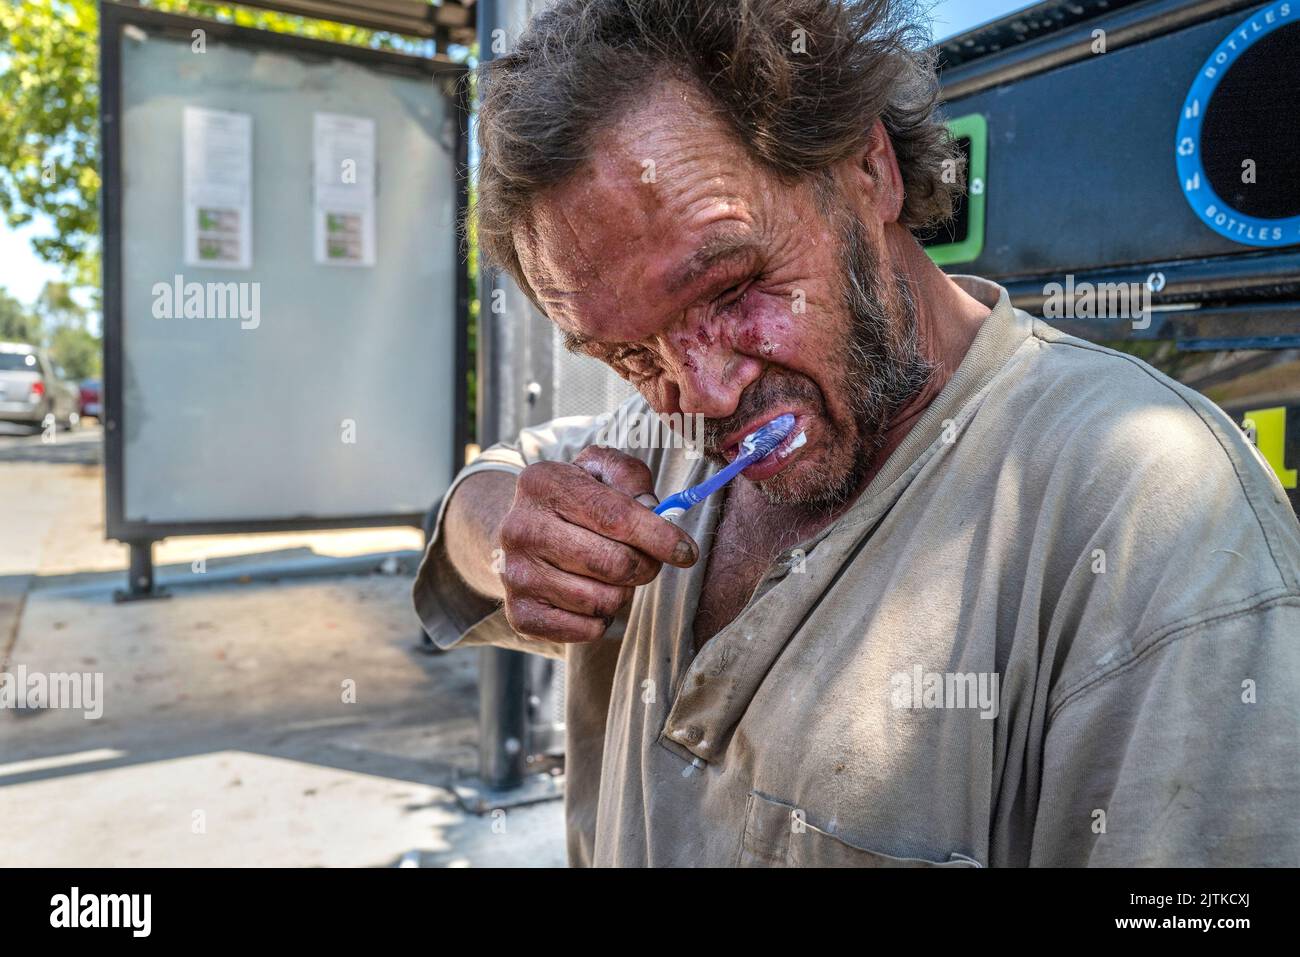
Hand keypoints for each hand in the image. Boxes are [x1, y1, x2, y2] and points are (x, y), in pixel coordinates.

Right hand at [496, 446, 697, 642]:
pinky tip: (590, 596)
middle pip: (615, 564)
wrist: (524, 533)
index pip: (616, 517)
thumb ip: (630, 477)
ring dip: (622, 592)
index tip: (686, 552)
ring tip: (611, 576)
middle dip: (645, 566)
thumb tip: (654, 511)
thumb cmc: (576, 500)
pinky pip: (586, 629)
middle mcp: (522, 527)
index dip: (660, 537)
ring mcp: (516, 574)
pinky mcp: (520, 613)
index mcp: (544, 483)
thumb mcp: (600, 470)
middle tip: (645, 561)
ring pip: (604, 601)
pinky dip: (601, 619)